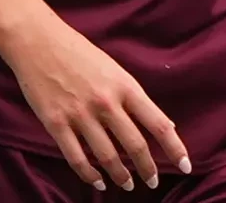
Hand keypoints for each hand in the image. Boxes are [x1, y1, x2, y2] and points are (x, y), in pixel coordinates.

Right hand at [0, 14, 189, 190]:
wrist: (39, 42)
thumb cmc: (80, 54)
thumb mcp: (116, 70)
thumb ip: (135, 98)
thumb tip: (164, 125)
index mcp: (126, 87)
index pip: (158, 124)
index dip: (175, 148)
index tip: (186, 165)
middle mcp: (106, 102)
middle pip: (134, 145)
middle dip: (148, 169)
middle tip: (153, 181)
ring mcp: (80, 114)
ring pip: (107, 156)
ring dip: (120, 176)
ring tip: (128, 184)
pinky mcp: (55, 123)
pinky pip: (76, 158)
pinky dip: (89, 175)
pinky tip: (98, 182)